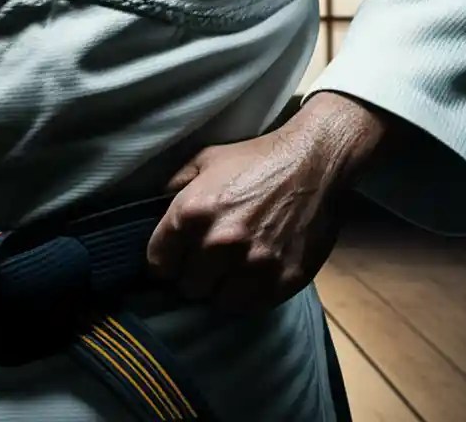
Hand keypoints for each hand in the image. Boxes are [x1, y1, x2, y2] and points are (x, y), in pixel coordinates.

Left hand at [147, 92, 392, 311]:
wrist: (313, 162)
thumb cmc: (254, 159)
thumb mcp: (203, 161)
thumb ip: (173, 187)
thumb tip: (151, 210)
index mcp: (192, 213)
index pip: (159, 263)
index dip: (166, 263)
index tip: (175, 262)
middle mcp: (219, 242)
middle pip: (188, 286)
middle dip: (194, 277)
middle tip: (207, 266)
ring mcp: (253, 264)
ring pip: (219, 302)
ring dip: (221, 290)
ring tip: (230, 275)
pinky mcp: (283, 279)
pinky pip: (252, 306)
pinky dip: (249, 296)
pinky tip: (253, 278)